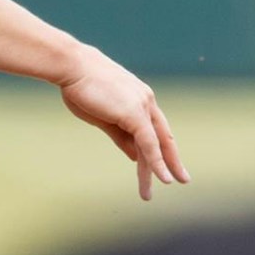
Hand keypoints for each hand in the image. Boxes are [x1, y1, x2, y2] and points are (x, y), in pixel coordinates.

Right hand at [55, 47, 190, 200]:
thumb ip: (121, 136)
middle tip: (182, 179)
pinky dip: (157, 162)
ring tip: (163, 187)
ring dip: (159, 168)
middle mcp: (146, 101)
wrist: (71, 66)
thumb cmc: (80, 86)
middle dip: (172, 160)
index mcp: (139, 98)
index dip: (161, 147)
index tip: (166, 162)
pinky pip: (149, 144)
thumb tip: (136, 155)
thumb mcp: (102, 116)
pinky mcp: (135, 114)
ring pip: (156, 144)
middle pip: (163, 137)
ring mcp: (143, 106)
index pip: (155, 128)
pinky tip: (162, 178)